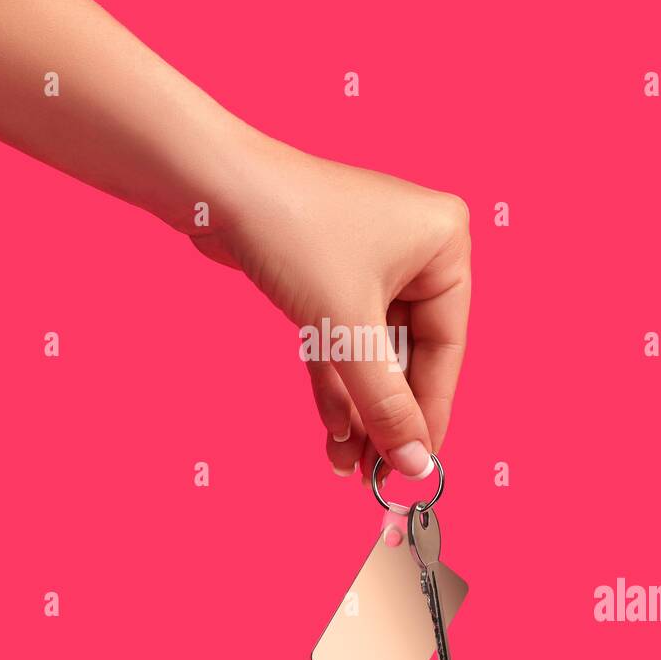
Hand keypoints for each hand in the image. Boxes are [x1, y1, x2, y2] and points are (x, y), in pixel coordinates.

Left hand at [186, 132, 470, 485]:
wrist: (213, 185)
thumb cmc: (293, 232)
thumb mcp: (349, 329)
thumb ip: (386, 403)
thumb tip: (415, 465)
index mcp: (445, 244)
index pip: (447, 347)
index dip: (430, 412)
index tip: (418, 465)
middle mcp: (415, 249)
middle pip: (409, 355)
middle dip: (387, 415)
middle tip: (376, 474)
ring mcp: (370, 261)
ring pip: (372, 353)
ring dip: (359, 408)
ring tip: (347, 465)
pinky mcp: (329, 274)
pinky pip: (343, 338)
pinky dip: (336, 381)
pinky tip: (333, 430)